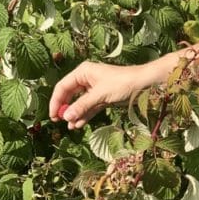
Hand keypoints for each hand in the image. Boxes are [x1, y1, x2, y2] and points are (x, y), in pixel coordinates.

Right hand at [48, 60, 162, 129]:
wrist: (145, 84)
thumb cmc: (122, 83)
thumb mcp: (100, 95)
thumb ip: (82, 106)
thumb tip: (66, 117)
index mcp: (83, 72)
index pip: (63, 87)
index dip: (56, 101)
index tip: (53, 116)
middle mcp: (87, 79)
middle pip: (70, 95)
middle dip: (65, 109)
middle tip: (59, 122)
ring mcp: (95, 89)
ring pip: (80, 103)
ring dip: (75, 114)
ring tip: (70, 127)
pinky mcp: (103, 97)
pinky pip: (90, 107)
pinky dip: (85, 115)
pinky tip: (79, 124)